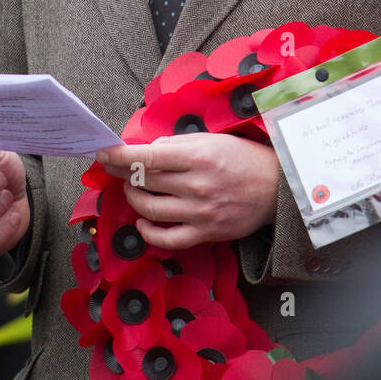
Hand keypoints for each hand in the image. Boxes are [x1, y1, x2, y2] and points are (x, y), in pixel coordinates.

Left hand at [96, 134, 279, 251]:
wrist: (277, 188)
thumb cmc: (243, 159)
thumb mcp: (211, 140)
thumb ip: (177, 145)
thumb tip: (146, 151)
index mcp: (197, 157)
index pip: (146, 157)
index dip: (119, 156)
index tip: (103, 153)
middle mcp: (196, 185)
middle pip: (144, 182)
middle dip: (123, 174)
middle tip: (116, 169)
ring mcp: (200, 212)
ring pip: (150, 210)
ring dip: (133, 199)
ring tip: (133, 190)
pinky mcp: (206, 233)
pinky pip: (168, 239)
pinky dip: (149, 232)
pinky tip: (144, 221)